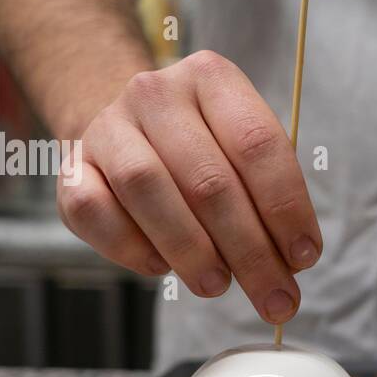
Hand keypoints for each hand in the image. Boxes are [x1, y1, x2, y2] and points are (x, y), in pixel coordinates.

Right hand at [56, 50, 320, 323]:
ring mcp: (108, 127)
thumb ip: (267, 196)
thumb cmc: (199, 146)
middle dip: (250, 251)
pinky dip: (131, 247)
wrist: (120, 122)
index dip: (286, 208)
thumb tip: (289, 263)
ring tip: (219, 286)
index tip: (305, 257)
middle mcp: (156, 93)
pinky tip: (161, 267)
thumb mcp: (241, 149)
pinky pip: (96, 212)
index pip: (257, 145)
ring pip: (148, 191)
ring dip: (191, 250)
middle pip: (209, 180)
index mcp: (211, 78)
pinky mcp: (72, 167)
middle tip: (275, 298)